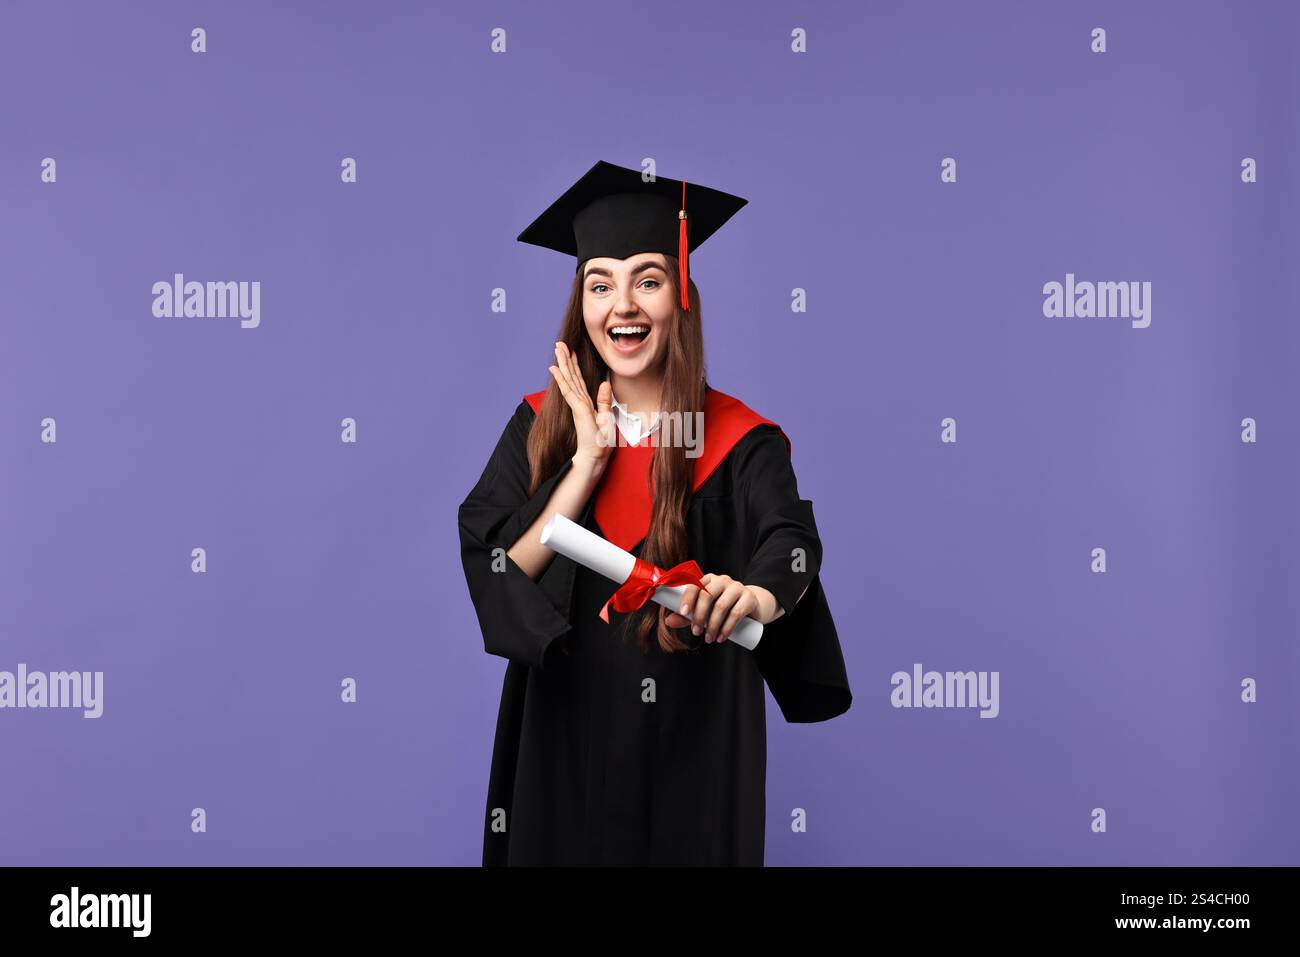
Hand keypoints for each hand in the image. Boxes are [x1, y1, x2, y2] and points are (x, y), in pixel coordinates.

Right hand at [548, 341, 615, 472]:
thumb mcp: (607, 416)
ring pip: (568, 378)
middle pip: (571, 375)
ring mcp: (576, 404)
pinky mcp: (577, 408)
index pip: (578, 380)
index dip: (574, 365)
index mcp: (586, 402)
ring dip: (562, 363)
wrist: (596, 455)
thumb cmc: (601, 441)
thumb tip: (605, 383)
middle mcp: (579, 401)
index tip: (570, 352)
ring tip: (557, 348)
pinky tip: (555, 368)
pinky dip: (561, 378)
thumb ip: (604, 400)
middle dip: (565, 359)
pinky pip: (568, 389)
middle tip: (559, 344)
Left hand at [664, 574, 778, 643]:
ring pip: (721, 605)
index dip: (688, 598)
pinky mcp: (749, 598)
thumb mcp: (705, 610)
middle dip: (699, 616)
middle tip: (696, 633)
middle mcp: (722, 580)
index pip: (695, 584)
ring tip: (709, 639)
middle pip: (708, 595)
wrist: (752, 605)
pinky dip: (727, 627)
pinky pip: (736, 612)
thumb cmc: (723, 607)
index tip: (683, 613)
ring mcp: (737, 587)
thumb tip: (668, 621)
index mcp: (709, 580)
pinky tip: (722, 637)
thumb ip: (687, 616)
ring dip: (713, 625)